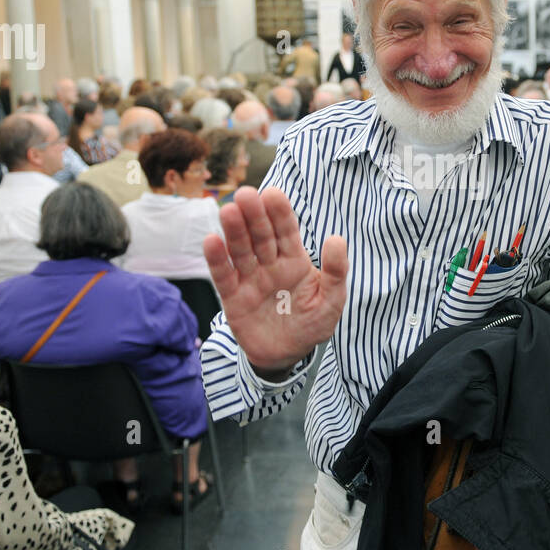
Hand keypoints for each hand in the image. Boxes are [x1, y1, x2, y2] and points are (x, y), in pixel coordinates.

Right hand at [204, 186, 347, 373]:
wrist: (288, 355)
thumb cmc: (312, 324)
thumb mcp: (331, 300)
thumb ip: (336, 272)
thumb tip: (337, 239)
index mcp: (294, 259)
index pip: (286, 231)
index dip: (280, 213)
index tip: (273, 194)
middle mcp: (270, 264)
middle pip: (261, 235)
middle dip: (254, 215)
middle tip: (245, 194)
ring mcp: (250, 278)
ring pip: (241, 250)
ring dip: (234, 231)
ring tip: (228, 211)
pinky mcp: (233, 297)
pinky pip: (224, 276)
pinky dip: (217, 259)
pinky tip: (211, 241)